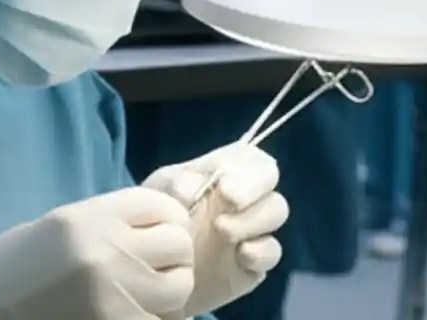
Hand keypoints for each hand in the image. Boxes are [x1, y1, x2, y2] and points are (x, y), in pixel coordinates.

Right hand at [0, 187, 194, 319]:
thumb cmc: (10, 268)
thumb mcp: (58, 226)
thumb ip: (108, 220)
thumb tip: (164, 217)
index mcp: (88, 218)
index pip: (161, 205)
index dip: (166, 216)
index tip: (157, 229)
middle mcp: (108, 253)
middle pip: (179, 243)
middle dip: (172, 253)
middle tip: (153, 263)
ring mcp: (117, 297)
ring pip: (181, 287)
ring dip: (169, 289)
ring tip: (142, 291)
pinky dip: (159, 318)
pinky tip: (133, 312)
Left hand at [143, 143, 288, 317]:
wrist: (151, 267)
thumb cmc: (157, 217)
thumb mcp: (158, 192)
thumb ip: (176, 182)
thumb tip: (190, 188)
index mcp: (224, 173)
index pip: (254, 159)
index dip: (248, 169)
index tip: (225, 186)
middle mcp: (244, 198)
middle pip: (270, 182)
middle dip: (252, 190)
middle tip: (228, 200)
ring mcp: (252, 230)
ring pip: (276, 212)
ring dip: (253, 219)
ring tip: (221, 229)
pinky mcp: (254, 263)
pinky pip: (272, 252)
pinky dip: (261, 251)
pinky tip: (241, 255)